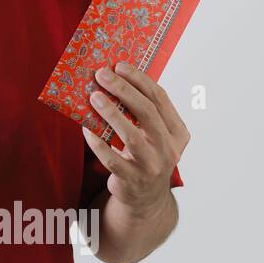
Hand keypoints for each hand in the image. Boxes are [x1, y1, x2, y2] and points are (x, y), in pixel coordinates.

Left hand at [82, 61, 190, 212]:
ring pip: (130, 136)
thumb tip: (114, 79)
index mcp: (178, 132)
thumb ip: (143, 112)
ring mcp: (151, 166)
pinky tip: (85, 128)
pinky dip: (97, 142)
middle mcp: (169, 149)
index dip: (140, 80)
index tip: (120, 66)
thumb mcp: (154, 135)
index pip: (160, 99)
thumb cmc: (145, 154)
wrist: (145, 197)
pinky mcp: (132, 180)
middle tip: (102, 75)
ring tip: (93, 96)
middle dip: (124, 90)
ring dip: (110, 113)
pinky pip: (111, 158)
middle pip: (147, 113)